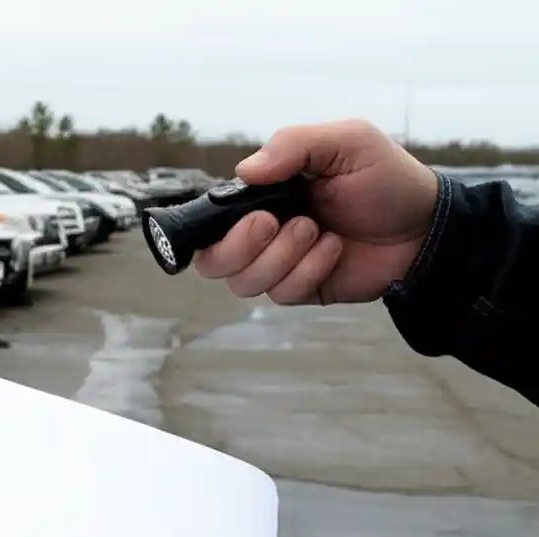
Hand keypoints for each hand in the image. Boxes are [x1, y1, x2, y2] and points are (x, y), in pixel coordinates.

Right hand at [195, 119, 439, 304]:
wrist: (427, 226)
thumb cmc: (386, 179)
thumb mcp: (346, 141)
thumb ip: (292, 144)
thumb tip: (244, 171)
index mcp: (263, 195)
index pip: (210, 219)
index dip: (214, 226)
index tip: (256, 213)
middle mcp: (262, 232)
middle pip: (213, 261)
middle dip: (239, 247)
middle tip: (275, 224)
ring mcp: (280, 263)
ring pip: (244, 282)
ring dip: (280, 258)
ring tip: (318, 232)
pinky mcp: (301, 288)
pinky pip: (282, 293)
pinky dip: (308, 271)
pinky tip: (335, 250)